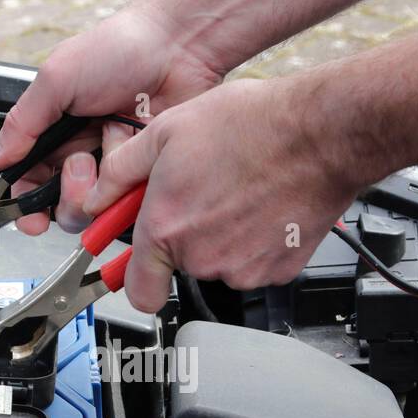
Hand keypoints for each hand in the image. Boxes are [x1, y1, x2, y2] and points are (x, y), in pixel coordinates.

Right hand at [0, 6, 224, 234]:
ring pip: (96, 208)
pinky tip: (137, 147)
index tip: (33, 220)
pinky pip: (131, 198)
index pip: (30, 185)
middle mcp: (83, 154)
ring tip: (114, 141)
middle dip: (69, 193)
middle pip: (63, 205)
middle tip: (82, 161)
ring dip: (101, 183)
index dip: (28, 207)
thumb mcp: (57, 80)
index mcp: (54, 135)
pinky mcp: (144, 173)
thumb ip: (21, 124)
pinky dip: (131, 180)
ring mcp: (115, 167)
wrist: (176, 45)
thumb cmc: (117, 50)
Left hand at [83, 75, 385, 312]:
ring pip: (220, 263)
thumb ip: (122, 172)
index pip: (137, 291)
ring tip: (238, 191)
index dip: (135, 280)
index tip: (137, 270)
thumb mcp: (168, 131)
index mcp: (166, 227)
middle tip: (204, 193)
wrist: (321, 133)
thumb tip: (97, 197)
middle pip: (181, 264)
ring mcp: (242, 268)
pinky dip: (256, 242)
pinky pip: (255, 264)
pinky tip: (263, 204)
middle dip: (187, 235)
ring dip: (223, 236)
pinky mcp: (277, 270)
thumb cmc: (253, 126)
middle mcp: (201, 257)